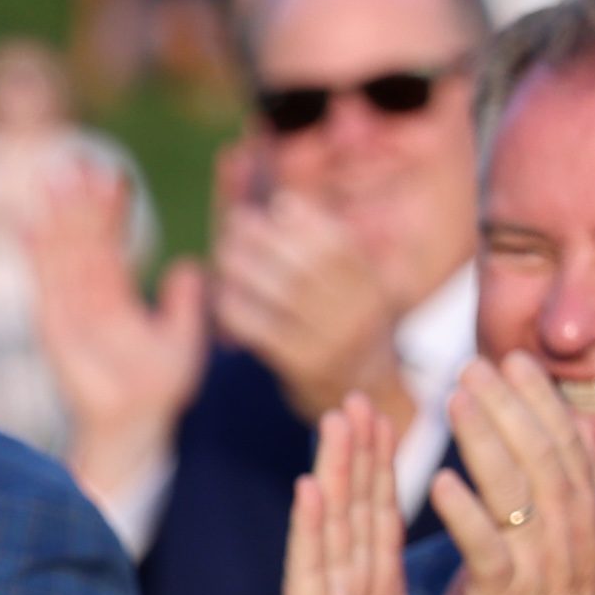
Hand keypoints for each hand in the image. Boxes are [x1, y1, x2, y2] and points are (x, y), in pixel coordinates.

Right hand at [27, 153, 204, 509]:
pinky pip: (45, 284)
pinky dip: (36, 256)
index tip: (112, 173)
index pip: (111, 244)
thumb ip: (185, 305)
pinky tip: (30, 224)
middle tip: (74, 159)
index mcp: (116, 298)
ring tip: (51, 178)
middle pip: (81, 240)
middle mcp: (88, 298)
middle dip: (77, 202)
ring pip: (63, 253)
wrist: (136, 426)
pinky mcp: (55, 328)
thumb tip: (192, 266)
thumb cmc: (158, 391)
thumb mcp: (183, 341)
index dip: (111, 211)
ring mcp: (69, 310)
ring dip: (55, 217)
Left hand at [206, 160, 408, 428]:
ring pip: (283, 292)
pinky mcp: (306, 366)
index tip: (277, 204)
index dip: (307, 219)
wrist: (365, 391)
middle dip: (265, 237)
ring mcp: (335, 341)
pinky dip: (237, 307)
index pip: (340, 245)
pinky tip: (221, 295)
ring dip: (244, 267)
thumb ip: (330, 250)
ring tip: (224, 254)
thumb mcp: (357, 287)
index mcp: (373, 287)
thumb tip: (283, 204)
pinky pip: (263, 329)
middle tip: (236, 223)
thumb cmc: (347, 325)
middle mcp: (360, 313)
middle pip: (307, 265)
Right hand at [277, 397, 463, 594]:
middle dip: (359, 452)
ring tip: (336, 422)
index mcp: (377, 586)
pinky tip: (312, 488)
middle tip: (361, 398)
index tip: (391, 418)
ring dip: (333, 471)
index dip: (386, 467)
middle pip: (355, 505)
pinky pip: (312, 568)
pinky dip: (310, 527)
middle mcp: (347, 582)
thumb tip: (481, 573)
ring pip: (331, 522)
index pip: (382, 514)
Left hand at [429, 354, 594, 594]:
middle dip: (512, 409)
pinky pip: (488, 552)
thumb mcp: (576, 545)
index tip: (518, 360)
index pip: (569, 451)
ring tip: (456, 399)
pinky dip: (467, 514)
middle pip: (545, 461)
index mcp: (586, 524)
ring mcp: (542, 568)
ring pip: (521, 496)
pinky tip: (440, 480)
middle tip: (477, 365)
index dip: (545, 404)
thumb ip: (566, 493)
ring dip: (489, 444)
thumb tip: (566, 431)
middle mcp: (571, 539)